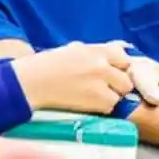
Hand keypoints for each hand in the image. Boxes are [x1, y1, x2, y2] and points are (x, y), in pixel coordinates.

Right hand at [10, 42, 133, 113]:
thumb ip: (94, 52)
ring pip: (121, 94)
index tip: (115, 73)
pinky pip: (110, 106)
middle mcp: (101, 65)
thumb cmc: (46, 65)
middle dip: (118, 84)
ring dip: (111, 97)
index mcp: (95, 50)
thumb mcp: (73, 50)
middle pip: (126, 78)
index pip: (124, 57)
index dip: (120, 67)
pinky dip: (102, 108)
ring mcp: (101, 83)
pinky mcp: (97, 101)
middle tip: (106, 88)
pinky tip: (88, 104)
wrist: (32, 82)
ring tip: (95, 97)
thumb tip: (114, 53)